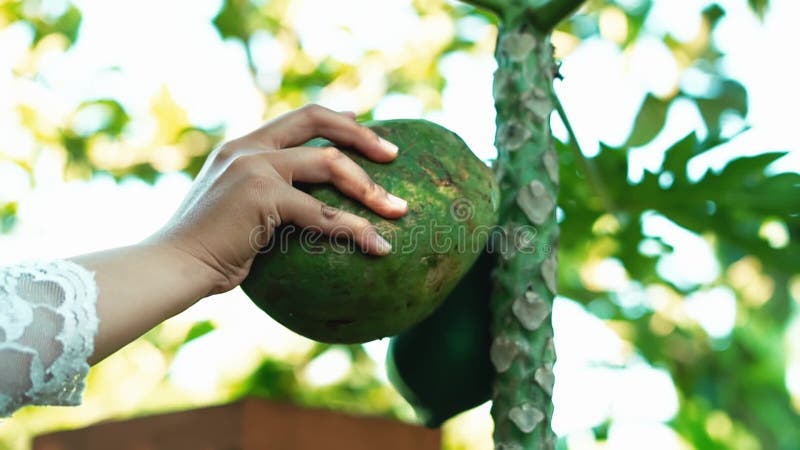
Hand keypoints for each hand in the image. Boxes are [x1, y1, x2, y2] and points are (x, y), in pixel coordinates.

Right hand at [149, 104, 408, 295]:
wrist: (171, 267)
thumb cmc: (205, 250)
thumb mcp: (234, 211)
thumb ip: (264, 197)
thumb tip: (304, 212)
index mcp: (241, 147)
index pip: (298, 117)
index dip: (336, 120)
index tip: (365, 128)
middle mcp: (247, 148)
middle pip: (317, 122)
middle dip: (362, 136)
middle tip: (394, 155)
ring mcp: (253, 168)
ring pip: (329, 164)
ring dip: (370, 188)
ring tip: (399, 210)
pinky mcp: (261, 196)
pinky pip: (322, 212)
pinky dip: (356, 230)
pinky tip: (378, 247)